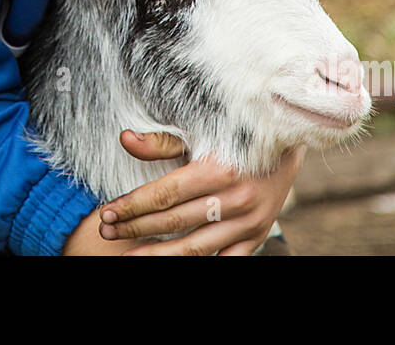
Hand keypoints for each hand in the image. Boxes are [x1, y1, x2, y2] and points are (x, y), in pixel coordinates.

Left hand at [98, 130, 304, 255]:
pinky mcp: (257, 235)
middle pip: (174, 222)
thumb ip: (163, 141)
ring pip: (195, 248)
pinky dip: (197, 265)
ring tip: (128, 257)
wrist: (288, 138)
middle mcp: (236, 198)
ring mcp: (249, 221)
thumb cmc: (237, 130)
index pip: (165, 194)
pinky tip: (171, 264)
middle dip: (135, 227)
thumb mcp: (202, 129)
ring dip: (157, 255)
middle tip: (106, 231)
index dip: (132, 205)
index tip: (106, 213)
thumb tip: (125, 139)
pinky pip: (225, 260)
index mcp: (220, 168)